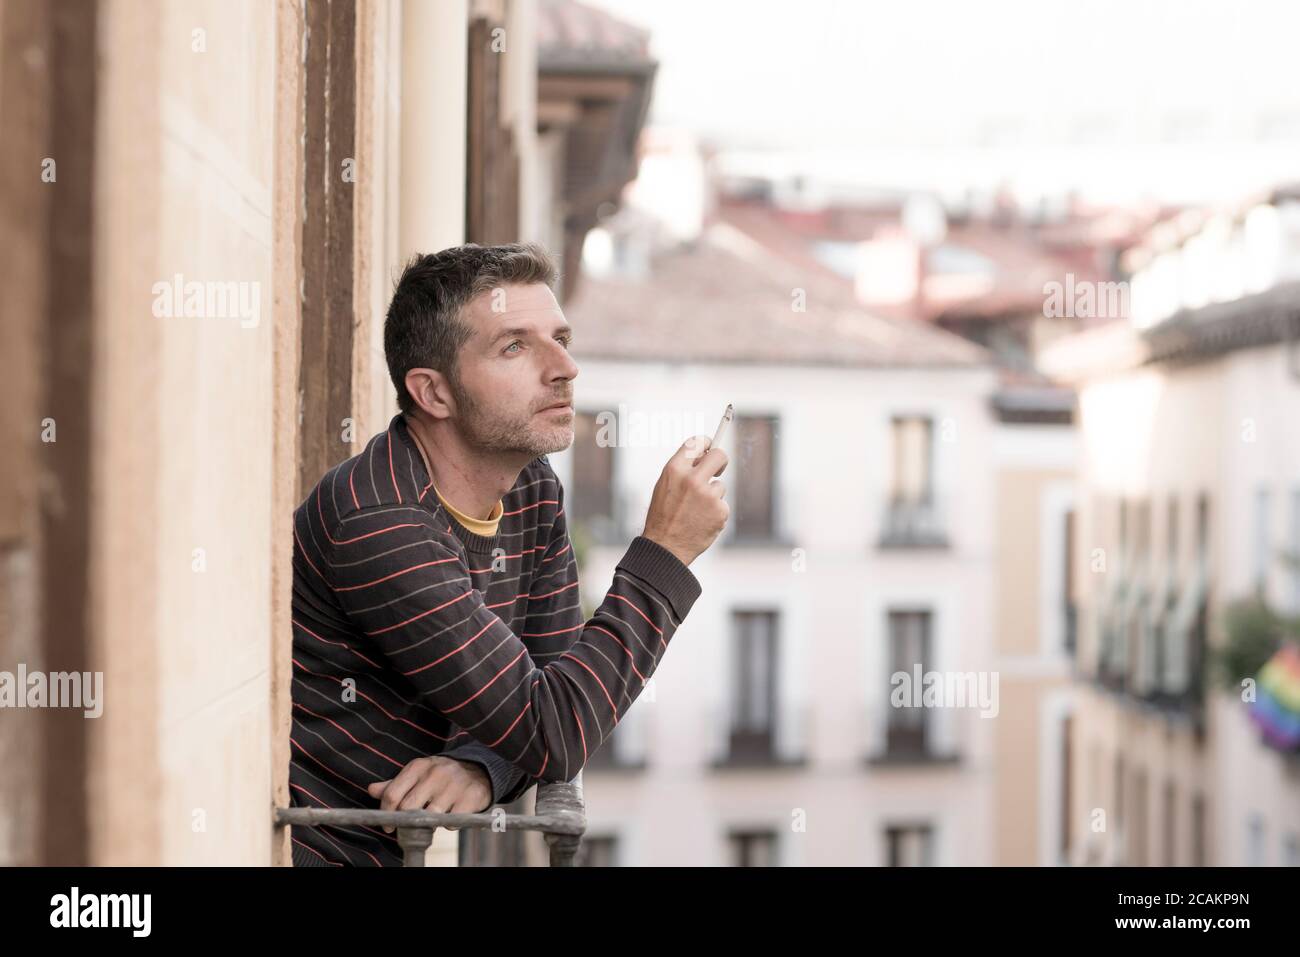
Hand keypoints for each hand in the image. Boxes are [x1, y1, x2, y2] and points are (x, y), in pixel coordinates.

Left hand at [366, 755, 492, 833]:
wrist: (478, 770)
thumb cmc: (441, 776)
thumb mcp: (418, 775)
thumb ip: (394, 784)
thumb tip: (371, 790)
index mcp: (418, 766)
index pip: (392, 794)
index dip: (386, 814)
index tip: (389, 825)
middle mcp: (435, 773)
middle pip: (408, 808)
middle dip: (407, 821)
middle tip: (411, 825)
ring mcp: (453, 784)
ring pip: (429, 816)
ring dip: (429, 823)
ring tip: (433, 818)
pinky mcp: (469, 797)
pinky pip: (451, 822)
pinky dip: (449, 824)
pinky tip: (450, 815)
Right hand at [641, 434, 729, 566]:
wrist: (665, 548)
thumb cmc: (662, 517)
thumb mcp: (664, 487)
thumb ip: (682, 470)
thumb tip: (704, 457)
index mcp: (674, 470)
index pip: (696, 442)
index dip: (706, 442)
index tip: (710, 445)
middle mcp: (692, 479)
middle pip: (719, 455)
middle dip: (721, 460)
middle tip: (718, 469)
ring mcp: (708, 495)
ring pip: (720, 486)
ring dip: (712, 496)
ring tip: (696, 511)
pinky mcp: (720, 511)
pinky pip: (722, 505)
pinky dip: (715, 513)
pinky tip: (701, 521)